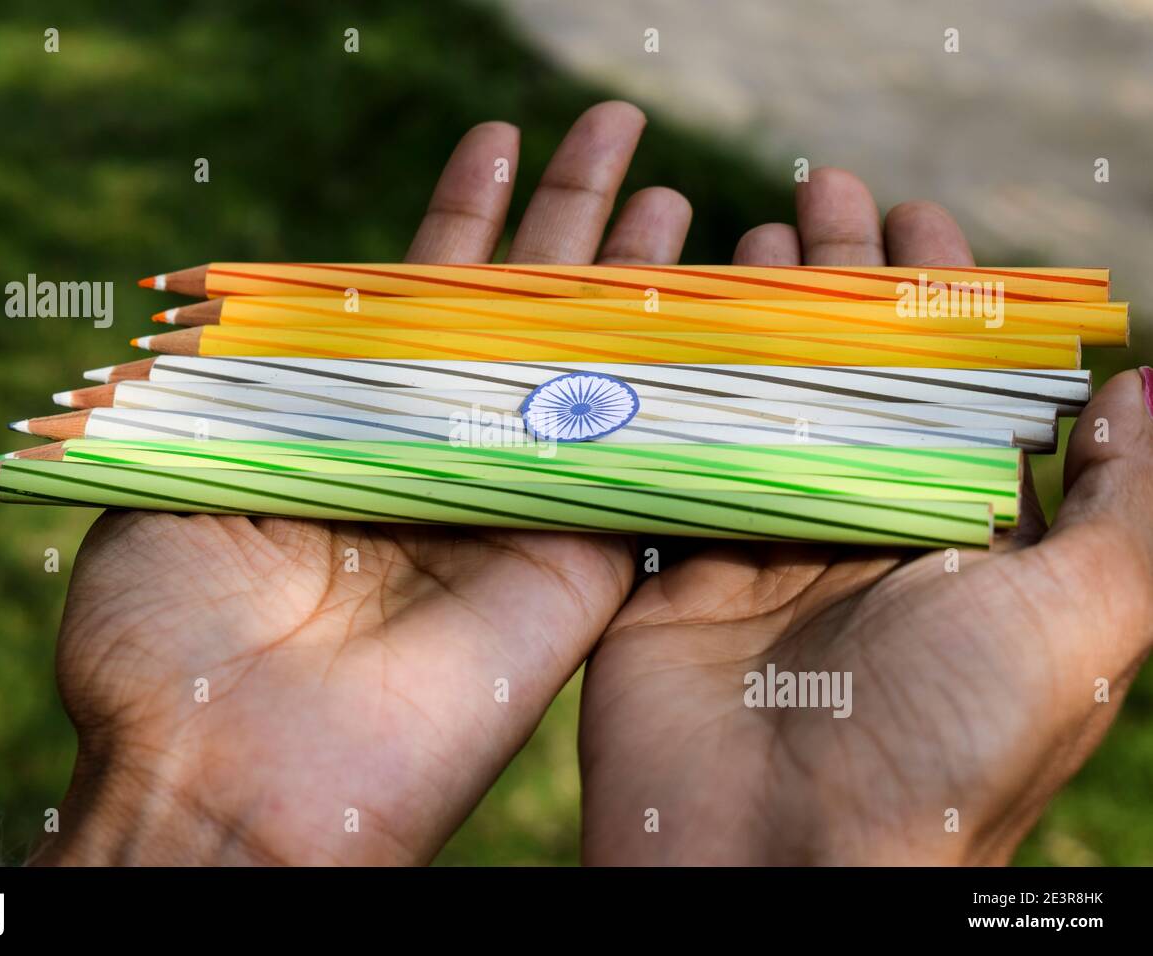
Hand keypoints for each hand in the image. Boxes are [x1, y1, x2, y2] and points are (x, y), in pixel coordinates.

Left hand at [32, 102, 693, 864]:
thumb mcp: (178, 478)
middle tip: (616, 131)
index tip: (497, 142)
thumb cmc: (166, 642)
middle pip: (518, 319)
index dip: (461, 221)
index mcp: (345, 434)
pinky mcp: (570, 569)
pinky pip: (632, 462)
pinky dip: (670, 385)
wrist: (230, 780)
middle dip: (568, 221)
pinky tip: (714, 310)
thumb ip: (239, 395)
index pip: (418, 304)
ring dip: (630, 283)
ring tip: (672, 194)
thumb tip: (254, 317)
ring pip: (586, 374)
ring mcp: (509, 510)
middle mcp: (435, 460)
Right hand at [578, 169, 1152, 864]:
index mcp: (958, 543)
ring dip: (752, 320)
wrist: (773, 859)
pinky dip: (669, 391)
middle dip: (836, 284)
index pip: (951, 389)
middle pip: (848, 379)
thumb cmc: (943, 743)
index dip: (938, 301)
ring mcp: (765, 550)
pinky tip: (663, 324)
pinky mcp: (679, 571)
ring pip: (758, 404)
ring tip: (744, 240)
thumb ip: (1124, 509)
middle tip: (815, 196)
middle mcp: (861, 536)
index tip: (913, 219)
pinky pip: (675, 458)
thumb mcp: (1081, 623)